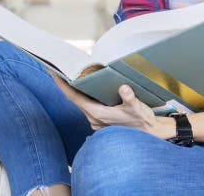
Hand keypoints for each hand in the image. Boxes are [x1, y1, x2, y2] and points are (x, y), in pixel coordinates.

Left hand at [47, 71, 174, 138]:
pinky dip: (85, 96)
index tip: (53, 73)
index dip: (62, 85)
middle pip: (74, 98)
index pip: (74, 97)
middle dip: (66, 84)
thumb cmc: (142, 121)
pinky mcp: (101, 121)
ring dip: (76, 90)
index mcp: (97, 113)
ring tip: (71, 76)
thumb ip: (129, 98)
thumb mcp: (137, 107)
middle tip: (59, 69)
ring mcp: (96, 121)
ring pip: (81, 103)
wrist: (150, 135)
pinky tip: (87, 88)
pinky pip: (88, 106)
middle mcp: (93, 118)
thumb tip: (123, 88)